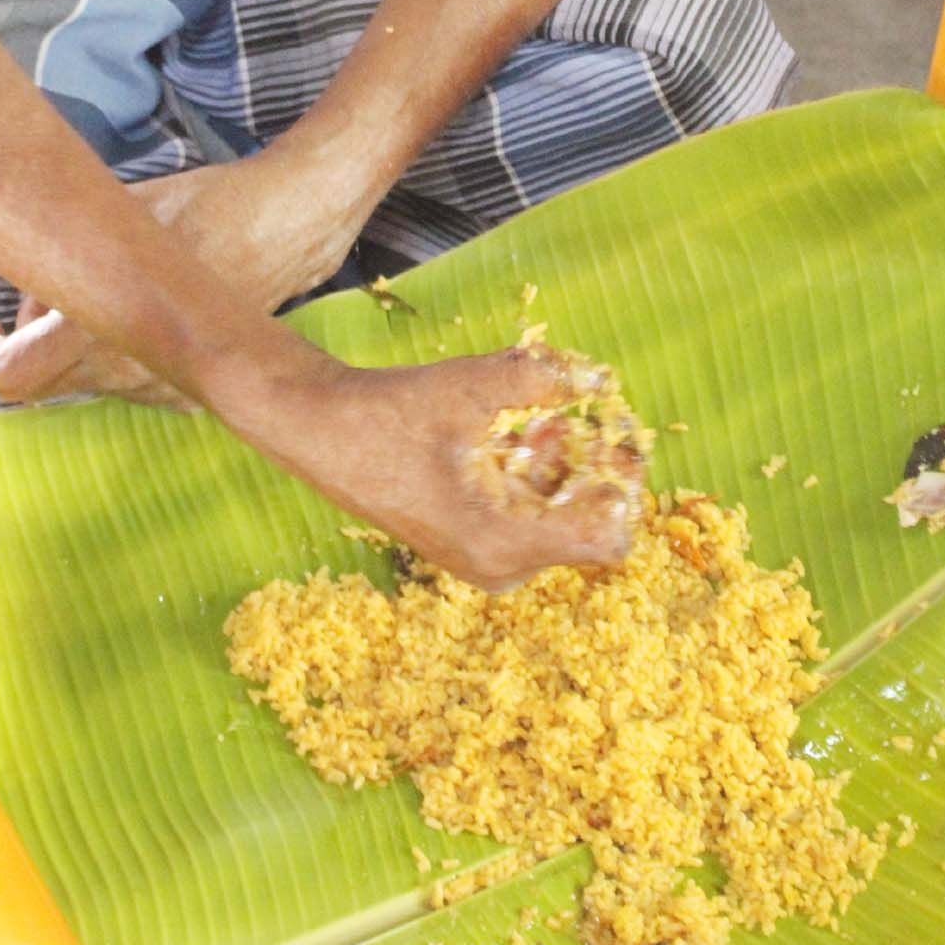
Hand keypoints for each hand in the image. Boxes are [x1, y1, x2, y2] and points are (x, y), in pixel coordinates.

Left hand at [0, 155, 370, 406]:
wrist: (296, 220)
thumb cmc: (211, 206)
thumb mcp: (118, 212)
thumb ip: (35, 245)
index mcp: (102, 328)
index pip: (12, 375)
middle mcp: (129, 370)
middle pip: (48, 373)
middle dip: (35, 331)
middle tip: (49, 280)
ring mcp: (166, 384)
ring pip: (89, 376)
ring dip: (77, 338)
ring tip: (104, 281)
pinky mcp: (196, 385)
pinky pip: (133, 381)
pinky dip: (119, 349)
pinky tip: (141, 305)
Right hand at [214, 337, 642, 591]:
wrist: (319, 431)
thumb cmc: (388, 413)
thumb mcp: (468, 386)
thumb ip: (539, 379)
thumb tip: (598, 380)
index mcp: (502, 543)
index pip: (606, 542)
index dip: (624, 489)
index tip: (618, 443)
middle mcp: (499, 566)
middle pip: (586, 527)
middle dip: (592, 470)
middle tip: (583, 420)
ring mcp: (484, 560)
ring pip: (556, 517)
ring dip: (562, 468)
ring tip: (541, 419)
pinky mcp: (470, 545)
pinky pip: (528, 516)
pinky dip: (534, 476)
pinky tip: (518, 432)